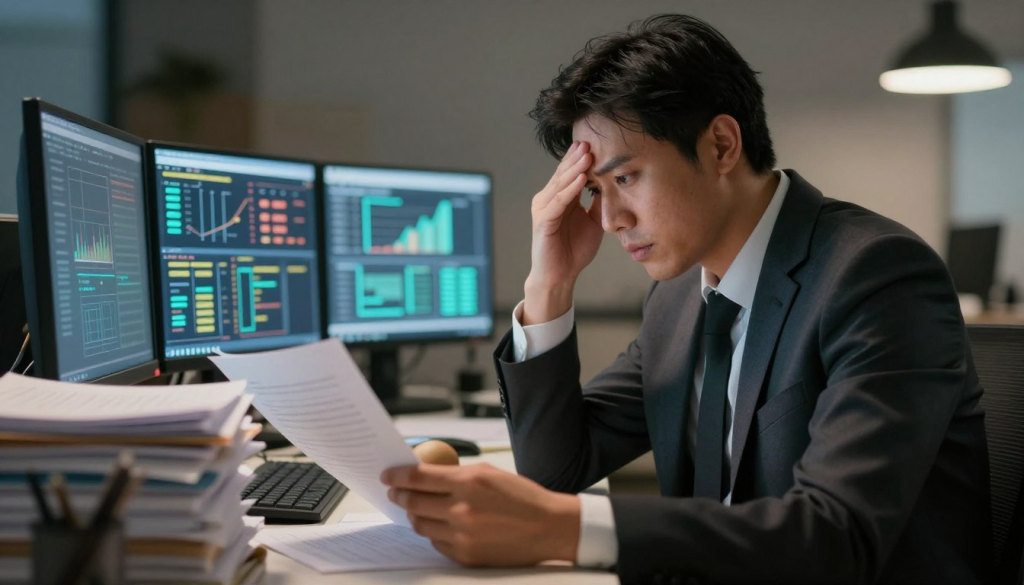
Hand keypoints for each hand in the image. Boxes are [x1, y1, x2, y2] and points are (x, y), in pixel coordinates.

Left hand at [381, 462, 580, 566]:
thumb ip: (456, 474)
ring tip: (417, 509)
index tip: (387, 475)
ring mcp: (462, 534)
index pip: (419, 477)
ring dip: (415, 515)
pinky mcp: (465, 555)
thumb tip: (423, 475)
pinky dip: (435, 533)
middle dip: (399, 495)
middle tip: (394, 492)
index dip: (398, 476)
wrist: (549, 527)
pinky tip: (441, 525)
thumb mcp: (489, 473)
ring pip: (421, 524)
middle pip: (414, 502)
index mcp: (469, 481)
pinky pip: (436, 543)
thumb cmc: (522, 497)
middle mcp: (462, 508)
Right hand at [523, 141, 603, 323]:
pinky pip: (557, 202)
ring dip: (574, 169)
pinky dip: (569, 190)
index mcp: (560, 198)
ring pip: (560, 184)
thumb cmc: (574, 250)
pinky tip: (581, 179)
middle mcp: (549, 199)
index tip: (595, 142)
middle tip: (590, 140)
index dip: (581, 158)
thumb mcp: (593, 221)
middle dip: (577, 157)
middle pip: (563, 173)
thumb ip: (598, 203)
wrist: (560, 276)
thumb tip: (612, 184)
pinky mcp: (543, 221)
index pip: (570, 173)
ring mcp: (544, 209)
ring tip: (587, 155)